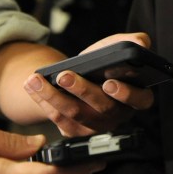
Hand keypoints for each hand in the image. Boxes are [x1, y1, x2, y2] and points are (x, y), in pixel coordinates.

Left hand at [23, 32, 155, 136]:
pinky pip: (58, 119)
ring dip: (53, 96)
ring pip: (75, 114)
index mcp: (138, 96)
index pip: (140, 100)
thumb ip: (136, 42)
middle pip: (102, 107)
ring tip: (37, 80)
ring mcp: (97, 126)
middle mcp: (119, 115)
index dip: (126, 94)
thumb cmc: (105, 63)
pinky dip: (42, 101)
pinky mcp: (76, 131)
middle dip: (81, 90)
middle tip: (64, 76)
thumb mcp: (121, 48)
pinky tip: (32, 87)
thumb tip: (140, 43)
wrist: (84, 77)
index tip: (109, 83)